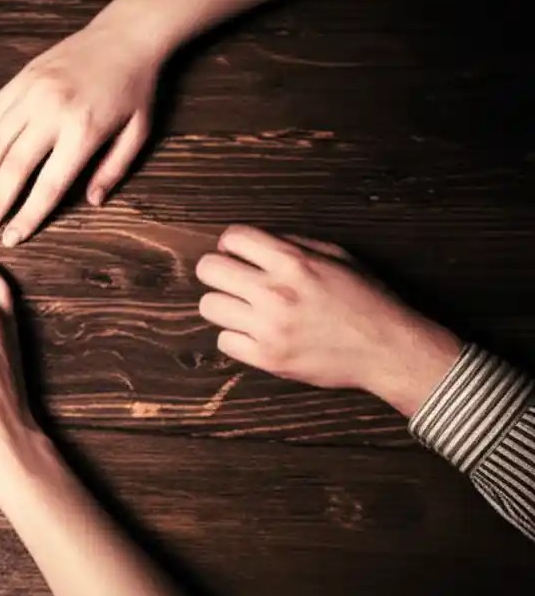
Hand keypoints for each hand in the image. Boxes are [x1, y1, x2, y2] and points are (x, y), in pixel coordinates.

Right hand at [0, 5, 164, 245]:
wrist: (126, 33)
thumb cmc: (136, 87)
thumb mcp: (138, 133)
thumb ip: (113, 170)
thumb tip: (91, 202)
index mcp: (83, 130)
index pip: (48, 186)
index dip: (27, 216)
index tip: (11, 238)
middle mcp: (51, 111)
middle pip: (12, 168)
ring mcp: (32, 91)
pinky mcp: (22, 77)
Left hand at [195, 225, 462, 415]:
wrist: (387, 349)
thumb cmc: (365, 300)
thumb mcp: (336, 257)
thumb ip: (293, 245)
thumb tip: (250, 242)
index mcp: (294, 262)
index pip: (232, 237)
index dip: (232, 243)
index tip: (239, 254)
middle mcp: (275, 292)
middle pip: (208, 269)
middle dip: (218, 271)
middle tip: (233, 280)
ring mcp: (269, 328)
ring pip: (209, 306)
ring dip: (224, 304)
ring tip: (245, 309)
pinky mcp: (267, 358)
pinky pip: (223, 341)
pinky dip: (235, 337)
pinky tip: (255, 334)